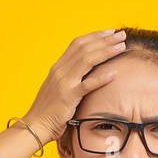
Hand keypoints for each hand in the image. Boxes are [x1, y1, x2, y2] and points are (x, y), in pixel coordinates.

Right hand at [23, 29, 127, 143]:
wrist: (35, 125)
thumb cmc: (48, 110)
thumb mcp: (57, 88)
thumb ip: (68, 78)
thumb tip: (84, 72)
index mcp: (58, 67)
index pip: (77, 44)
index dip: (95, 36)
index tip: (109, 32)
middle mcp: (60, 71)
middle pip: (85, 48)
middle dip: (105, 40)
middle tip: (121, 34)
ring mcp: (64, 83)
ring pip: (87, 60)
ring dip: (106, 52)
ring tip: (121, 47)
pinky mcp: (68, 98)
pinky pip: (87, 85)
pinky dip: (101, 78)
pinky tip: (114, 74)